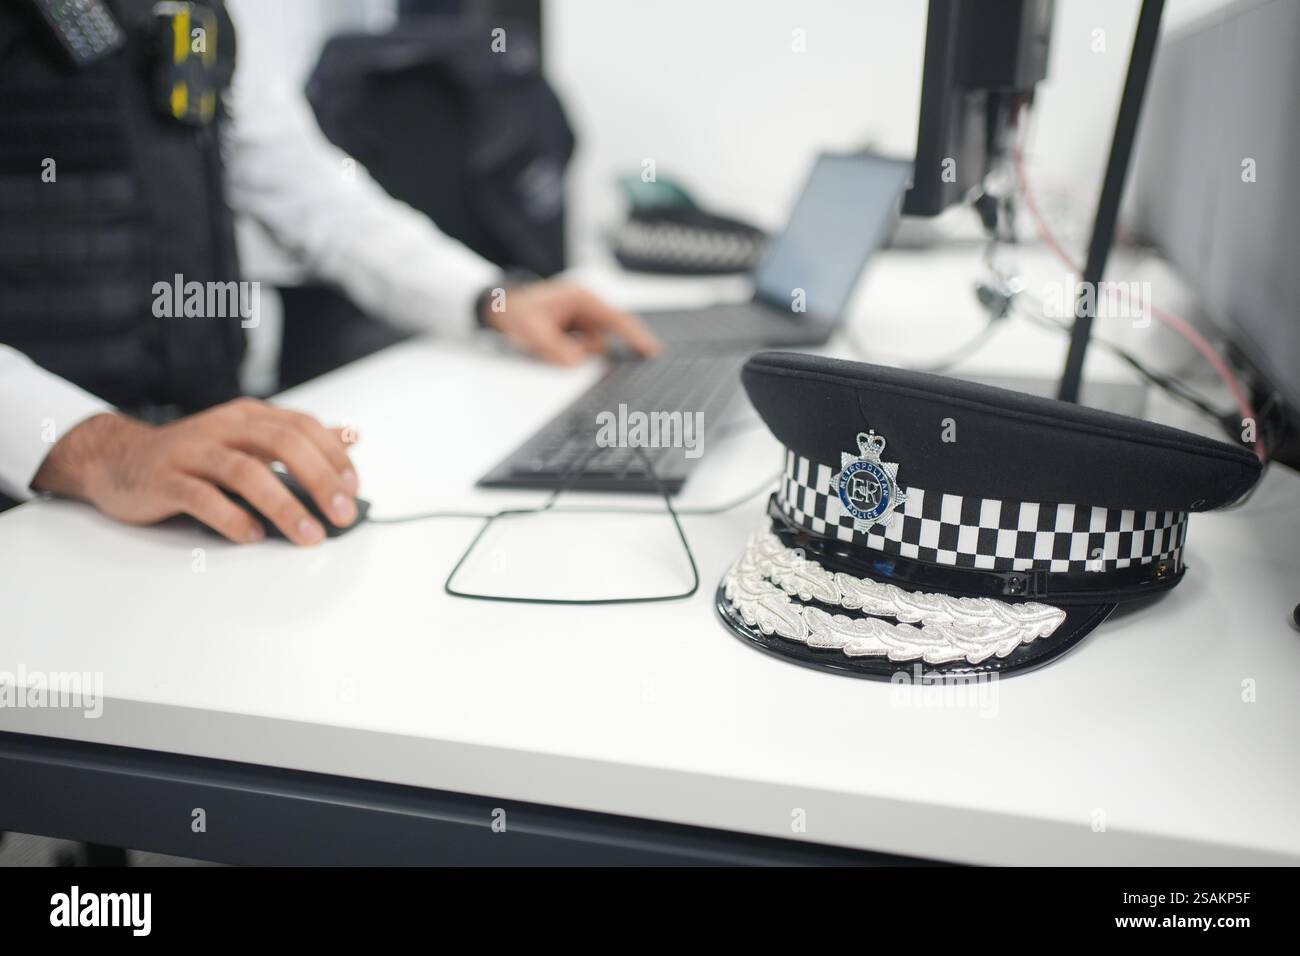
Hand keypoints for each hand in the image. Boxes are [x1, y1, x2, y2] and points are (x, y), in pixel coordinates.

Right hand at [32, 398, 359, 545]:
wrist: (117, 459)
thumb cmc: (193, 455)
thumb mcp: (248, 440)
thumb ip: (297, 440)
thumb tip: (351, 436)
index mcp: (248, 416)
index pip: (302, 426)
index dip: (333, 455)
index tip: (354, 488)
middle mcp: (223, 428)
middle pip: (281, 444)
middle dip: (319, 480)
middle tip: (342, 514)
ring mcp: (191, 452)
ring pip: (245, 472)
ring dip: (284, 506)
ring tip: (310, 534)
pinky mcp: (163, 480)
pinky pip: (201, 497)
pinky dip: (232, 518)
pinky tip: (254, 537)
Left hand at [481, 281, 661, 364]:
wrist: (498, 308)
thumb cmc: (516, 311)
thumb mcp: (532, 331)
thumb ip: (555, 348)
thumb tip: (576, 362)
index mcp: (582, 298)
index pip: (617, 319)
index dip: (637, 336)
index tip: (653, 352)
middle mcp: (586, 306)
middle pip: (605, 336)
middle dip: (588, 349)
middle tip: (568, 352)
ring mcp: (582, 318)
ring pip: (593, 346)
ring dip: (574, 352)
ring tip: (546, 345)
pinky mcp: (577, 330)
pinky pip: (583, 348)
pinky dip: (571, 352)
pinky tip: (551, 345)